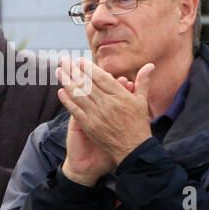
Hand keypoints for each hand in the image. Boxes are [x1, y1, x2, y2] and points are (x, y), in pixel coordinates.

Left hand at [56, 57, 152, 171]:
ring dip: (67, 82)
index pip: (102, 78)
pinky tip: (60, 92)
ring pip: (79, 95)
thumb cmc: (138, 124)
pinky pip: (76, 110)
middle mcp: (108, 104)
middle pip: (87, 84)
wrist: (132, 149)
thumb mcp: (142, 102)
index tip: (79, 60)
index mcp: (121, 96)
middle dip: (74, 71)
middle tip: (64, 60)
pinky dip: (67, 100)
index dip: (89, 68)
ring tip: (59, 71)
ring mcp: (97, 115)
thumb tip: (150, 65)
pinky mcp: (89, 126)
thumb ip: (142, 82)